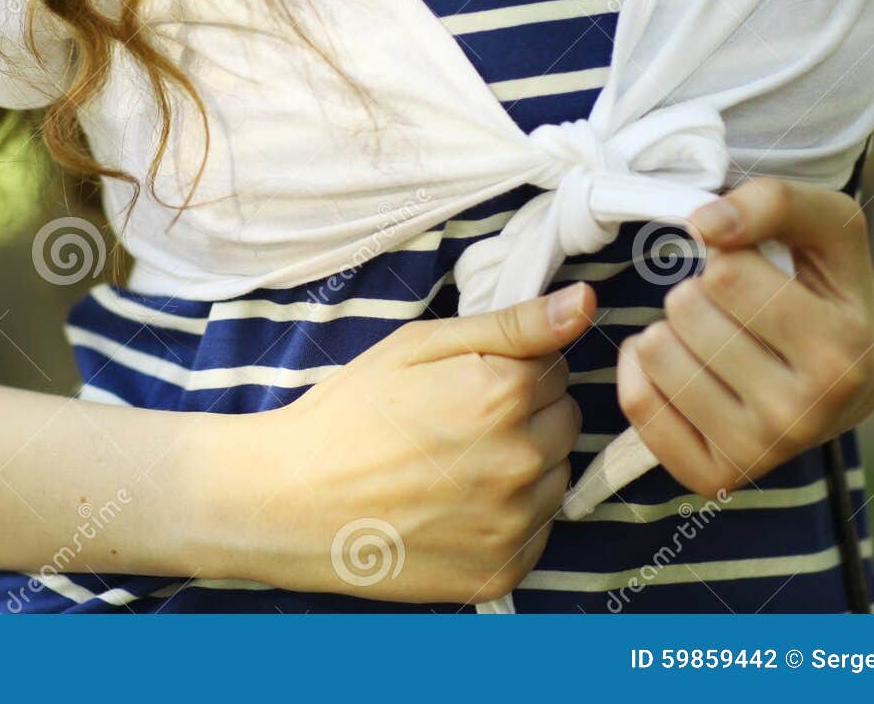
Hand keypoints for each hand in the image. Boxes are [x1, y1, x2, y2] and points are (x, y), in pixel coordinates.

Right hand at [239, 284, 591, 603]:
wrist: (290, 501)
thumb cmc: (348, 414)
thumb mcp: (418, 346)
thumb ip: (511, 324)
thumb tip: (583, 303)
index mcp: (503, 392)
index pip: (555, 367)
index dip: (508, 369)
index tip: (462, 384)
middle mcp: (522, 460)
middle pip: (565, 421)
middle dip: (524, 415)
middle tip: (454, 424)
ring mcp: (515, 522)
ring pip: (556, 477)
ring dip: (523, 467)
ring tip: (451, 467)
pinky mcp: (503, 571)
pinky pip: (537, 530)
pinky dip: (508, 517)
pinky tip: (454, 507)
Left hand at [616, 178, 873, 498]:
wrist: (842, 376)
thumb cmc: (824, 287)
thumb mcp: (826, 224)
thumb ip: (774, 202)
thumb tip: (705, 225)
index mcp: (841, 354)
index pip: (726, 275)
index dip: (727, 259)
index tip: (753, 274)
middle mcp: (805, 415)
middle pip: (686, 312)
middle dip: (695, 293)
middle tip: (728, 310)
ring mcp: (760, 453)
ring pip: (655, 354)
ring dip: (667, 329)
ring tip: (707, 337)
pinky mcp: (714, 475)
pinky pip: (638, 404)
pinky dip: (638, 370)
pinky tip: (672, 363)